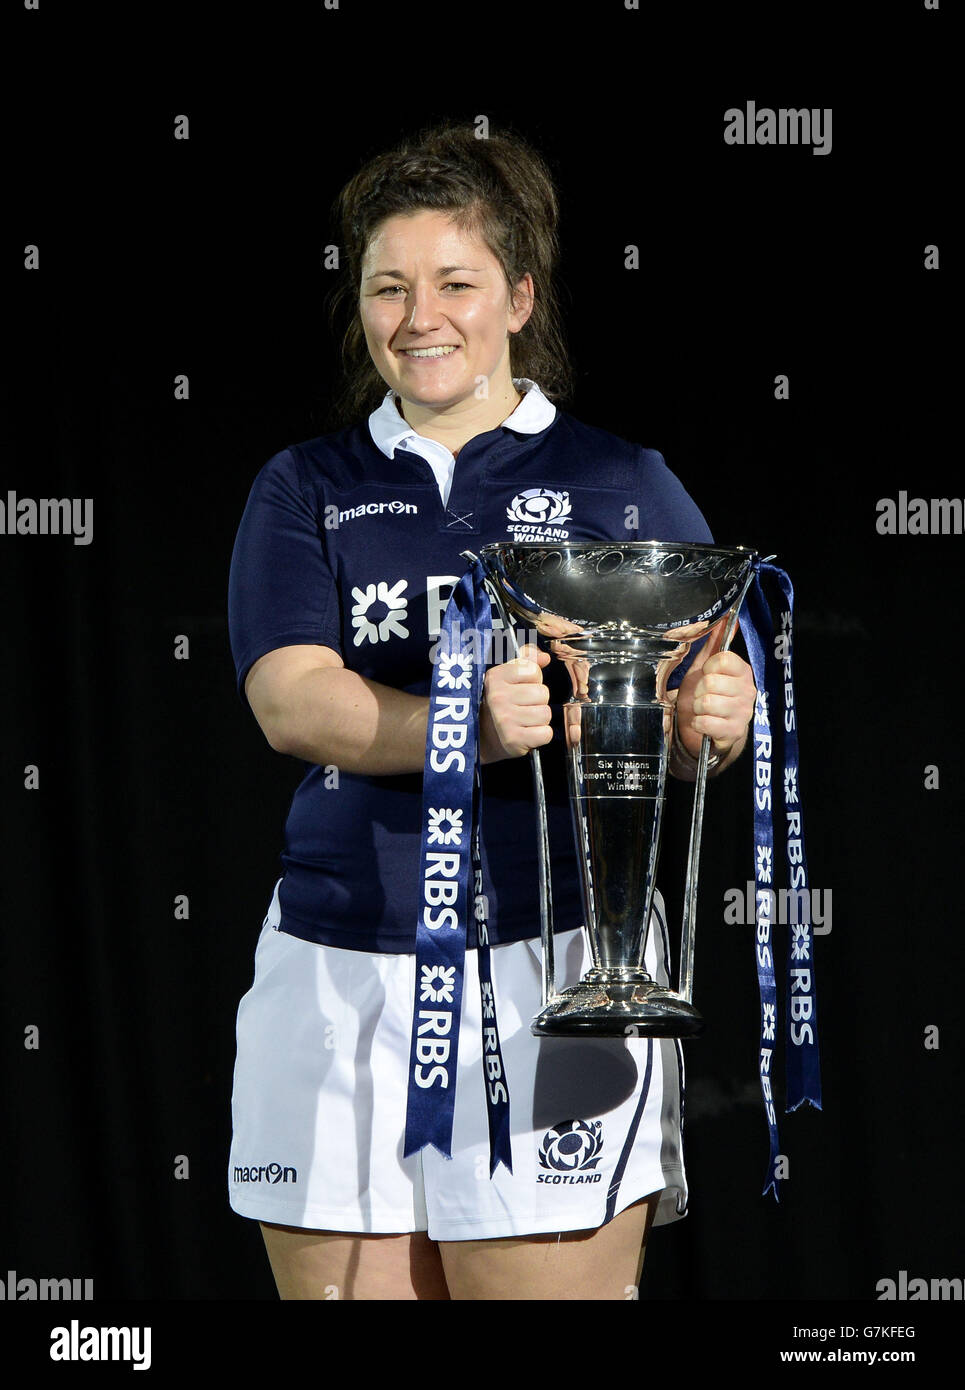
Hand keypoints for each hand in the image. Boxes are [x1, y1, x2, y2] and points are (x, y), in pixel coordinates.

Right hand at [479, 643, 552, 762]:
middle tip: (524, 705)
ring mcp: (504, 720)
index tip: (521, 686)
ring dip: (540, 718)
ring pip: (545, 713)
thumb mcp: (509, 674)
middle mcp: (497, 698)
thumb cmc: (503, 700)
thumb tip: (544, 657)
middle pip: (542, 693)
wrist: (486, 735)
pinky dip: (541, 734)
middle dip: (538, 700)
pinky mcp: (514, 740)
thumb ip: (527, 658)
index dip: (533, 679)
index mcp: (495, 677)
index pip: (533, 670)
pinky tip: (528, 731)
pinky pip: (546, 733)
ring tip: (526, 719)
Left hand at [675, 641, 755, 760]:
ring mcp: (743, 713)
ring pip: (707, 702)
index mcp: (742, 672)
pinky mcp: (734, 732)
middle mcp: (747, 691)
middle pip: (711, 681)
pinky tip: (703, 724)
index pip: (723, 659)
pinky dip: (698, 723)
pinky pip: (706, 722)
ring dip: (697, 708)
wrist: (705, 731)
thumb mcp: (705, 668)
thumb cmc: (705, 696)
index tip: (707, 675)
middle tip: (702, 697)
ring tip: (703, 711)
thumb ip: (714, 644)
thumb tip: (725, 617)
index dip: (708, 667)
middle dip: (698, 691)